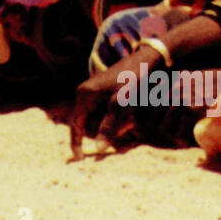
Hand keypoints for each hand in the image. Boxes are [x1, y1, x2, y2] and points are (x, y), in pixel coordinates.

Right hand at [69, 44, 163, 158]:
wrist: (144, 61)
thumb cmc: (132, 81)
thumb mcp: (121, 106)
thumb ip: (109, 127)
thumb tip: (99, 150)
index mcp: (84, 95)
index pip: (76, 125)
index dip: (77, 143)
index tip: (79, 158)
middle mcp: (85, 94)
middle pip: (88, 123)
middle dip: (105, 130)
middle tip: (127, 126)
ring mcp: (93, 93)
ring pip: (98, 119)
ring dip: (113, 124)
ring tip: (132, 117)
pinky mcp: (103, 93)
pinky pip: (105, 112)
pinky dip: (116, 117)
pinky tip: (131, 114)